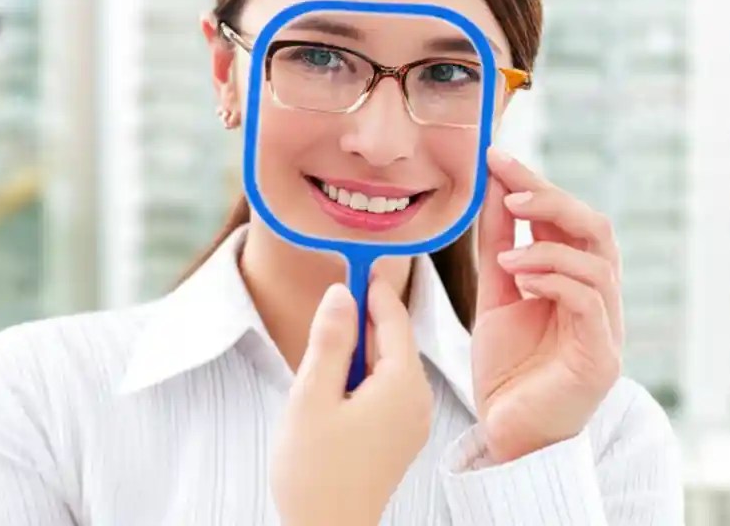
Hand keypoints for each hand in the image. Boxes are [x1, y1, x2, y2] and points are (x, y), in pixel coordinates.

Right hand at [272, 280, 432, 525]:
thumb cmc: (315, 472)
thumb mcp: (311, 396)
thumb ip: (329, 340)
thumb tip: (341, 292)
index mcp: (403, 385)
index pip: (394, 318)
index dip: (373, 286)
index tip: (358, 257)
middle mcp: (418, 401)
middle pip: (393, 341)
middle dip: (365, 317)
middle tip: (337, 290)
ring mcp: (412, 423)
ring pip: (389, 366)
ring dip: (360, 349)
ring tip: (325, 347)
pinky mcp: (400, 439)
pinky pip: (387, 390)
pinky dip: (364, 376)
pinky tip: (334, 386)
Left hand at [471, 147, 623, 463]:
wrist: (508, 434)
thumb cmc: (508, 369)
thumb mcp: (497, 294)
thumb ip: (498, 247)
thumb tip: (492, 191)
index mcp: (577, 280)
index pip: (569, 220)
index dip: (537, 185)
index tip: (497, 158)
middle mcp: (600, 298)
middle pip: (595, 229)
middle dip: (551, 201)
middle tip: (508, 190)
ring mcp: (606, 328)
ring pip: (597, 261)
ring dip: (546, 245)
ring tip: (506, 256)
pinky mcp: (600, 358)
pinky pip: (589, 300)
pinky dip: (554, 278)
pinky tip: (519, 278)